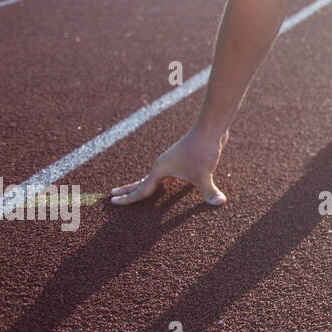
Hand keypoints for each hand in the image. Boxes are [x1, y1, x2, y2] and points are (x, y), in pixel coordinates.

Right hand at [110, 128, 227, 205]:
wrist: (210, 129)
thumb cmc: (201, 149)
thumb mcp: (203, 174)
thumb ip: (208, 191)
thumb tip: (219, 202)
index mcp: (160, 170)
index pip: (140, 189)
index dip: (127, 199)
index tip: (112, 202)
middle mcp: (163, 165)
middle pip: (141, 182)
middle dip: (127, 190)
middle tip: (112, 196)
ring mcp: (172, 162)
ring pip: (156, 179)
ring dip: (147, 187)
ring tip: (138, 193)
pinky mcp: (184, 160)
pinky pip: (170, 176)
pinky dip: (166, 183)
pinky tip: (170, 186)